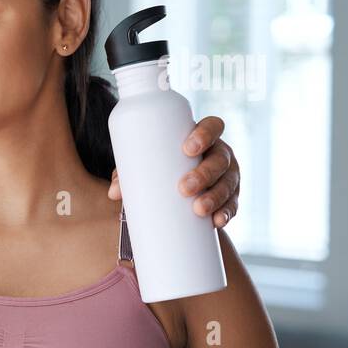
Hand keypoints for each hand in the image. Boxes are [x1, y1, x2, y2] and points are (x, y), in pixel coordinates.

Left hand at [108, 115, 239, 226]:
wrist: (178, 192)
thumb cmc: (160, 169)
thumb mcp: (146, 166)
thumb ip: (128, 173)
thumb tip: (114, 192)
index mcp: (203, 138)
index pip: (213, 126)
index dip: (205, 134)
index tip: (187, 149)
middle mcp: (220, 154)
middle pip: (220, 159)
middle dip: (205, 173)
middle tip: (183, 188)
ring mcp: (228, 176)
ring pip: (228, 183)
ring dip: (215, 196)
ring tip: (198, 209)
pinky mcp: (231, 198)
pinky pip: (233, 205)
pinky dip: (226, 213)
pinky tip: (218, 221)